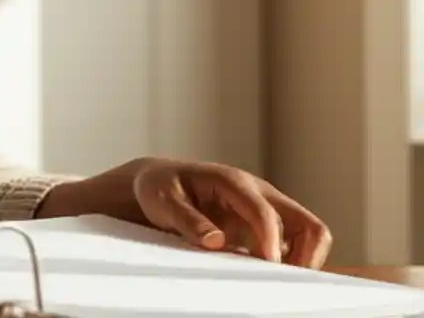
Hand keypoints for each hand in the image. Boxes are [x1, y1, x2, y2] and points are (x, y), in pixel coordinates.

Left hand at [132, 158, 332, 267]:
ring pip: (307, 236)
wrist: (158, 183)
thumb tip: (216, 242)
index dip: (270, 238)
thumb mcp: (163, 200)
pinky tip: (268, 280)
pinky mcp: (263, 229)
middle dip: (307, 254)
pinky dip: (289, 264)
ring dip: (302, 262)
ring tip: (278, 285)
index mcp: (233, 182)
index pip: (264, 210)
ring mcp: (265, 211)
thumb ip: (188, 219)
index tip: (269, 265)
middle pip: (307, 223)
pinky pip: (292, 248)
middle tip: (285, 282)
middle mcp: (258, 194)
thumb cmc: (160, 188)